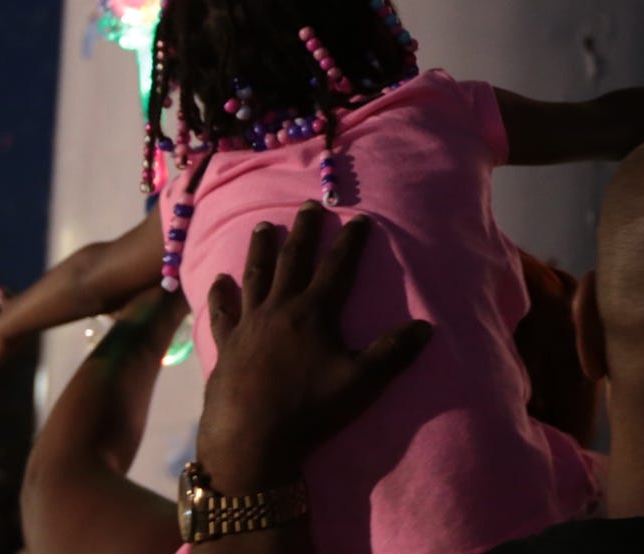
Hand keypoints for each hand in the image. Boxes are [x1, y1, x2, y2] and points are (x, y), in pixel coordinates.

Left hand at [194, 204, 432, 492]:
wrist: (250, 439)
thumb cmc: (308, 409)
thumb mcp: (360, 382)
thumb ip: (393, 352)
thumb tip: (426, 327)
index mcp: (313, 313)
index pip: (337, 268)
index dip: (350, 242)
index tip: (359, 218)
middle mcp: (280, 309)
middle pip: (293, 261)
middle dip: (303, 231)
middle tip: (306, 205)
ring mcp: (249, 325)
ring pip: (255, 276)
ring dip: (260, 250)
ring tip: (262, 227)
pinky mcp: (227, 345)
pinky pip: (222, 312)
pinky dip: (220, 294)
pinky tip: (217, 280)